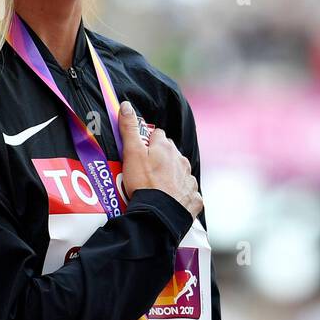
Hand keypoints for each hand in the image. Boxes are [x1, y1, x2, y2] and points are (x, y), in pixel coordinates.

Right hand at [119, 101, 202, 218]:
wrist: (158, 213)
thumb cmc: (143, 182)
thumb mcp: (131, 153)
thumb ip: (129, 128)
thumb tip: (125, 105)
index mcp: (166, 148)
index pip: (157, 135)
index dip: (147, 142)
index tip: (140, 151)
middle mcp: (181, 160)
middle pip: (170, 152)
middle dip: (160, 157)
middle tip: (145, 170)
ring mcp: (189, 179)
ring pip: (180, 171)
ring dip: (171, 175)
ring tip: (156, 186)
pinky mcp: (194, 197)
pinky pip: (188, 192)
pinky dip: (180, 193)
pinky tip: (170, 199)